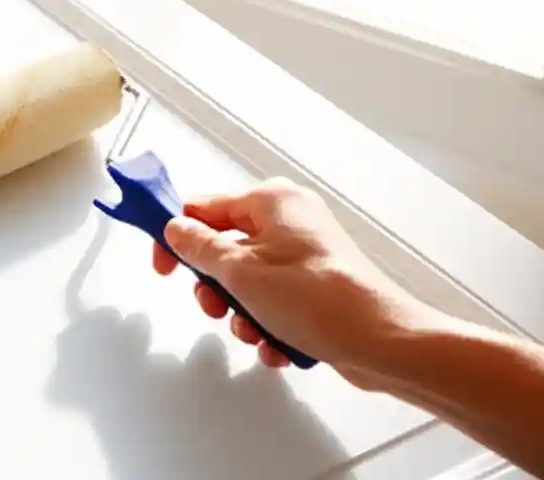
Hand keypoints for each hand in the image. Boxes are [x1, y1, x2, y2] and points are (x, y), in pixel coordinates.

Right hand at [155, 178, 441, 381]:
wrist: (381, 341)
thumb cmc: (321, 298)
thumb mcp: (240, 272)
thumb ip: (199, 248)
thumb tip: (177, 230)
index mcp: (271, 200)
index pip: (203, 207)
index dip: (175, 236)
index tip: (161, 264)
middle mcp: (289, 220)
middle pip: (223, 248)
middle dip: (215, 286)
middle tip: (217, 306)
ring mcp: (304, 254)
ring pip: (246, 281)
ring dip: (241, 312)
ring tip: (254, 329)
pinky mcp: (315, 286)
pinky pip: (273, 301)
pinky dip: (267, 324)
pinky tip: (277, 342)